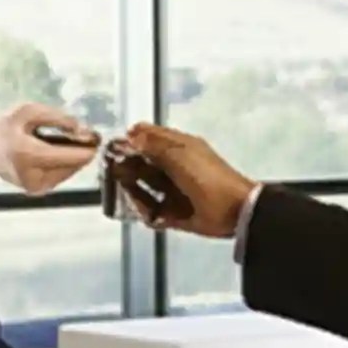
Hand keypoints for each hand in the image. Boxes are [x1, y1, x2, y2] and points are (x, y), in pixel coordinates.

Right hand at [0, 103, 98, 194]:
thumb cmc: (4, 128)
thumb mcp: (28, 112)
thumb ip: (59, 118)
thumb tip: (84, 130)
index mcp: (28, 154)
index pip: (72, 156)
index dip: (89, 145)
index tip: (96, 135)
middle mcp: (33, 176)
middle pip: (74, 164)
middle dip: (80, 149)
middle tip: (78, 133)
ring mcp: (35, 187)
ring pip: (70, 170)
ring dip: (71, 156)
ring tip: (56, 140)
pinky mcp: (37, 191)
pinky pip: (61, 175)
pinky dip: (62, 163)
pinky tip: (51, 152)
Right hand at [125, 123, 256, 238]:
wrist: (233, 210)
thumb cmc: (206, 177)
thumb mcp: (179, 154)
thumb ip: (154, 144)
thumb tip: (132, 134)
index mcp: (181, 147)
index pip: (152, 136)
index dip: (134, 138)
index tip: (116, 145)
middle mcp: (176, 166)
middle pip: (146, 162)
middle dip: (129, 166)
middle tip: (115, 170)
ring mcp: (176, 190)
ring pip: (148, 187)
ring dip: (135, 189)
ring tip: (125, 190)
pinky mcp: (176, 213)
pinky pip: (155, 211)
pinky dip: (146, 211)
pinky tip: (141, 210)